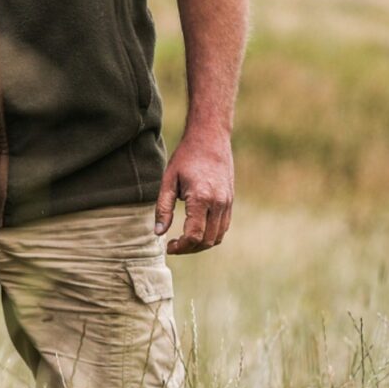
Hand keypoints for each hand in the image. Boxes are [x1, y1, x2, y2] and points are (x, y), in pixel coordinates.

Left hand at [154, 129, 233, 254]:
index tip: (169, 247)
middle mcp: (218, 203)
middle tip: (174, 246)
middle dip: (189, 248)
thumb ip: (163, 208)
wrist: (210, 138)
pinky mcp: (230, 201)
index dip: (181, 247)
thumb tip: (158, 233)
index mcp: (201, 198)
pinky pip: (223, 227)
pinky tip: (196, 230)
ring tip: (184, 241)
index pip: (194, 236)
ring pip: (217, 237)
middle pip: (207, 241)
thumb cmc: (186, 157)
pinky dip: (211, 234)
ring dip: (201, 244)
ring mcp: (227, 203)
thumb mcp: (168, 180)